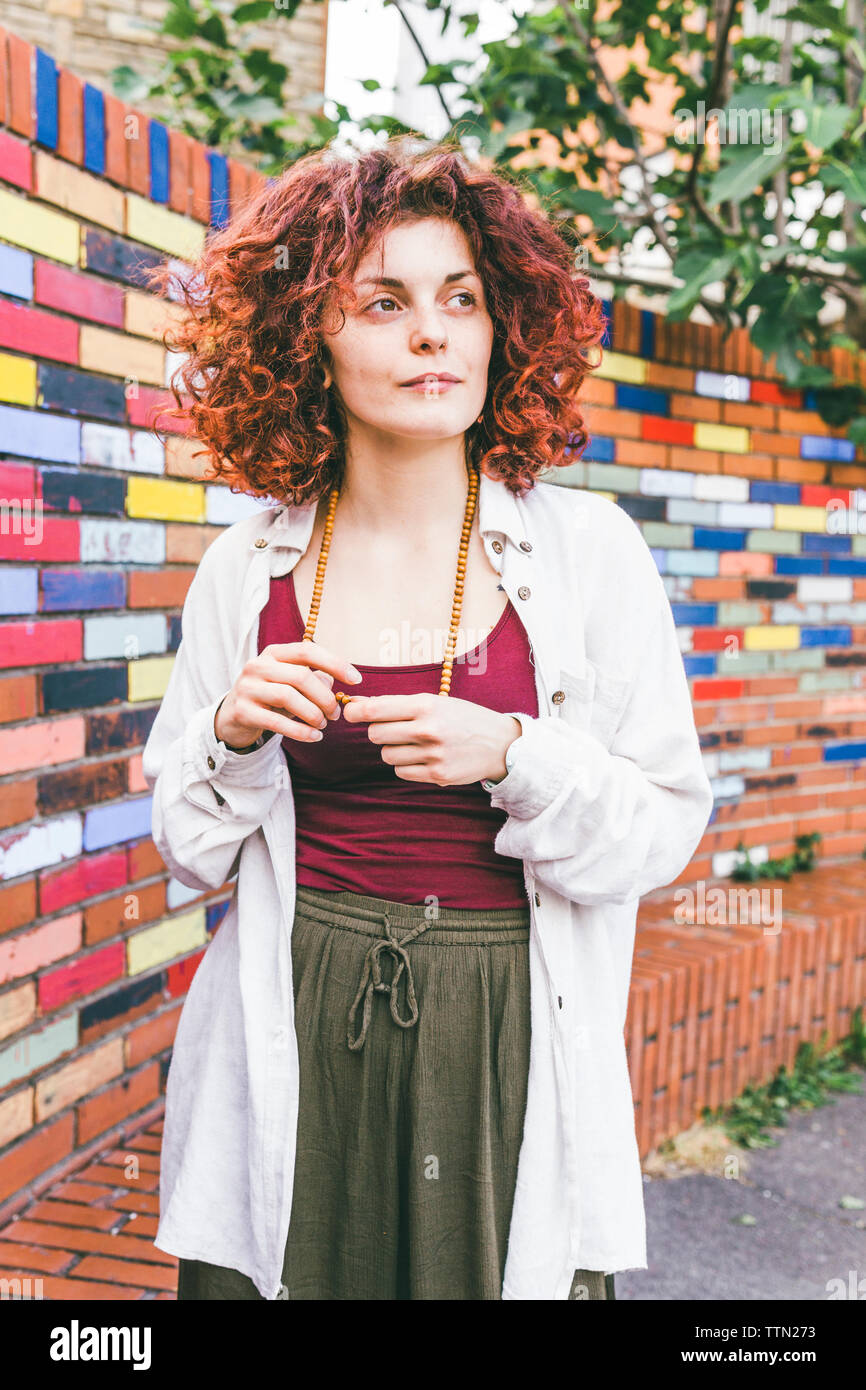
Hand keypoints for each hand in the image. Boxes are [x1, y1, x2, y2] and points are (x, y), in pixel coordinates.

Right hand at [214, 641, 362, 746]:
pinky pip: (276, 721)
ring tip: (323, 724)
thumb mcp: (291, 684)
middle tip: (336, 714)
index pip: (308, 651)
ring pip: (288, 697)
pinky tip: (314, 737)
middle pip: (300, 676)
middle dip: (325, 697)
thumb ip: (313, 679)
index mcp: (273, 653)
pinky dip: (300, 731)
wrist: (233, 716)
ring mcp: (247, 687)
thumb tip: (334, 681)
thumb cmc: (270, 697)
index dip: (335, 664)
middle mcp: (257, 665)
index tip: (356, 680)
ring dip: (313, 714)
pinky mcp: (242, 711)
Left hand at [342, 691, 521, 784]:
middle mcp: (427, 730)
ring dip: (395, 750)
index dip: (355, 712)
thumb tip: (357, 705)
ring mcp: (432, 755)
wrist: (500, 744)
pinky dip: (406, 766)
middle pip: (376, 735)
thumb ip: (398, 705)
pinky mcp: (437, 776)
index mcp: (426, 705)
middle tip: (394, 729)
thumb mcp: (435, 702)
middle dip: (379, 732)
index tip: (349, 712)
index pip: (375, 710)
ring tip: (416, 743)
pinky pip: (401, 772)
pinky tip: (424, 758)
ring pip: (387, 756)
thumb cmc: (463, 718)